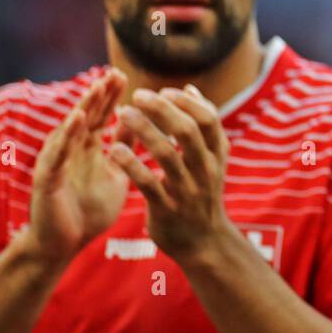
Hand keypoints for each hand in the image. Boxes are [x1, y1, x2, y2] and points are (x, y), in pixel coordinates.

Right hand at [26, 69, 128, 263]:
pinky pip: (58, 153)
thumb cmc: (87, 212)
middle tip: (114, 72)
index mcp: (87, 150)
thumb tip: (142, 127)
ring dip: (84, 107)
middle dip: (100, 94)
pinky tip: (78, 119)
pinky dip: (67, 135)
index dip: (111, 97)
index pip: (101, 117)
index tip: (124, 75)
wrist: (63, 245)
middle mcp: (69, 150)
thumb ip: (125, 152)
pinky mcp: (46, 178)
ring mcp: (56, 162)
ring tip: (97, 87)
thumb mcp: (116, 177)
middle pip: (87, 115)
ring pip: (71, 129)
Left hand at [110, 84, 230, 262]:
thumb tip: (190, 89)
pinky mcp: (167, 209)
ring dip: (143, 130)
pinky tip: (114, 149)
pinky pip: (148, 184)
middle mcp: (205, 171)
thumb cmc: (201, 193)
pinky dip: (131, 164)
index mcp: (217, 156)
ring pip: (166, 154)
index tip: (163, 91)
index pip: (209, 119)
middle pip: (187, 132)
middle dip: (162, 109)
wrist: (204, 243)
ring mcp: (187, 191)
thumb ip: (202, 126)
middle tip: (137, 94)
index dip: (186, 101)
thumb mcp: (210, 159)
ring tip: (122, 113)